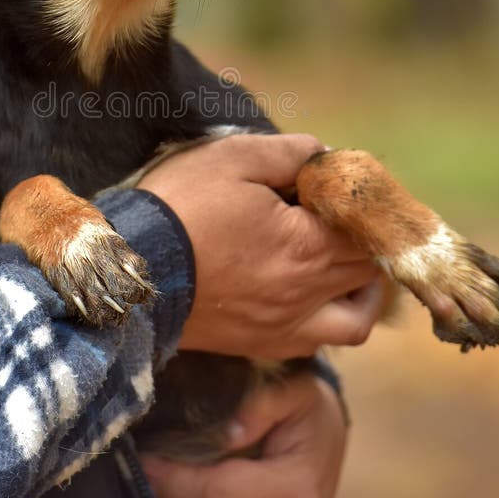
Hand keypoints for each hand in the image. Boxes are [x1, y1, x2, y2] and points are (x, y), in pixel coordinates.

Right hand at [138, 133, 382, 357]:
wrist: (129, 269)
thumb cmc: (181, 207)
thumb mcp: (233, 158)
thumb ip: (289, 152)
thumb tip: (324, 155)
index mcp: (308, 246)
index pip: (366, 228)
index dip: (359, 204)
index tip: (333, 186)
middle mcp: (308, 294)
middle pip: (368, 271)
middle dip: (363, 240)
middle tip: (334, 216)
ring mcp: (286, 326)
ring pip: (356, 319)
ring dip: (361, 290)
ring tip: (339, 264)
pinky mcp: (261, 345)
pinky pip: (318, 343)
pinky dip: (327, 320)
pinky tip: (306, 297)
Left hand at [141, 372, 346, 497]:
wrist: (331, 438)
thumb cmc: (306, 411)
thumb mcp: (293, 390)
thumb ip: (262, 404)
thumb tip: (229, 433)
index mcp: (296, 490)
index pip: (218, 494)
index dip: (175, 480)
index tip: (147, 460)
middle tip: (152, 471)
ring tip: (173, 484)